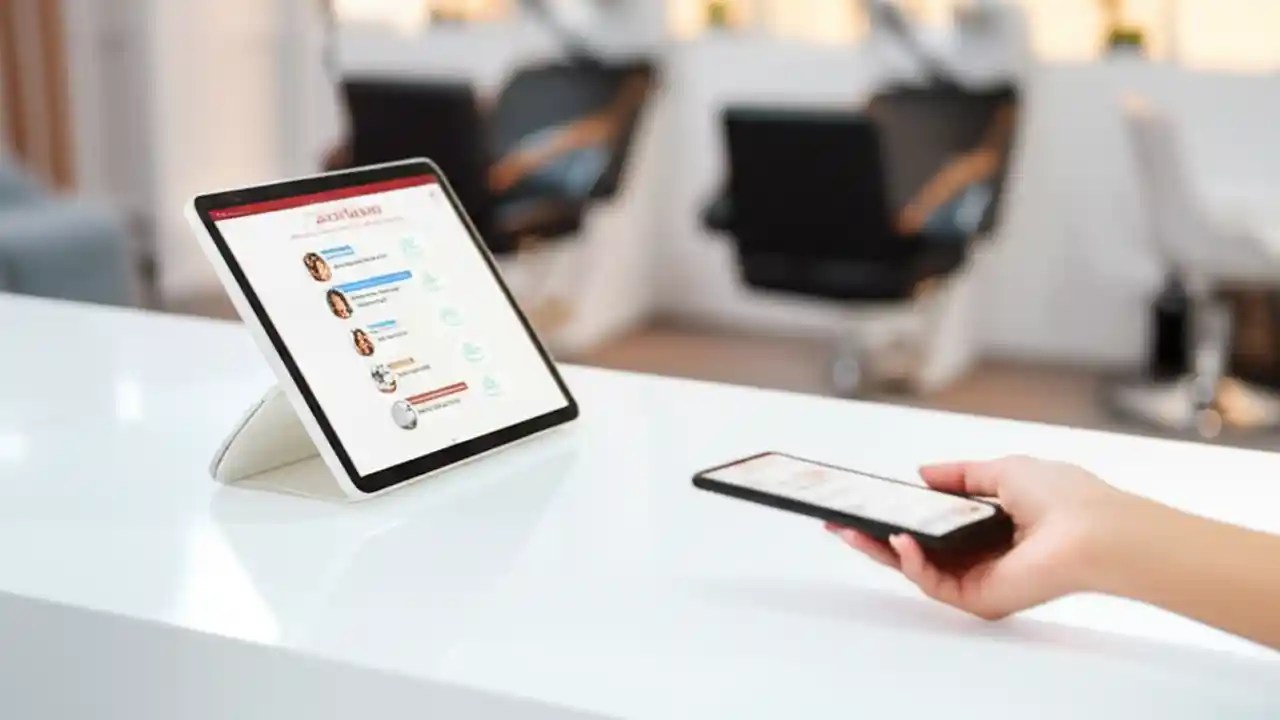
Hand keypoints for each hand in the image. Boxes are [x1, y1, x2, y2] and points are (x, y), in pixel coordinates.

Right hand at [828, 456, 1129, 619]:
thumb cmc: (1068, 499)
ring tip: (853, 530)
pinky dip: (911, 564)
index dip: (898, 513)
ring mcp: (978, 580)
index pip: (932, 524)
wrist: (1097, 532)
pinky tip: (900, 542)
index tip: (867, 501)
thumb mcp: (1004, 470)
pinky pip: (933, 584)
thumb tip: (923, 475)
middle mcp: (980, 557)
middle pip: (915, 549)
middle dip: (874, 537)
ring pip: (916, 569)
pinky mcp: (979, 599)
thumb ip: (960, 475)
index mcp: (988, 527)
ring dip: (881, 550)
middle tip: (840, 522)